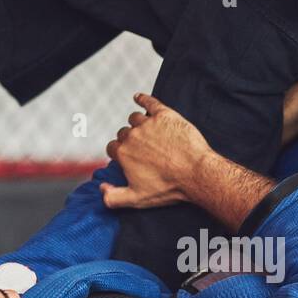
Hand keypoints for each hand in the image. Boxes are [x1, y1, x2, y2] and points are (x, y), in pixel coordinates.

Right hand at [101, 93, 212, 209]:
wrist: (196, 174)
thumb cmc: (169, 188)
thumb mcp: (137, 199)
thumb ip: (113, 198)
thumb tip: (101, 188)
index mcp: (123, 153)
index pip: (113, 147)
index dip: (120, 152)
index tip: (129, 157)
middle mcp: (132, 135)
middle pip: (124, 133)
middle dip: (130, 140)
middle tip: (144, 149)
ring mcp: (148, 123)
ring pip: (136, 119)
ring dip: (139, 124)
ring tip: (149, 132)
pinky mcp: (165, 115)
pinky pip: (149, 102)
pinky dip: (142, 99)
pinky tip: (139, 98)